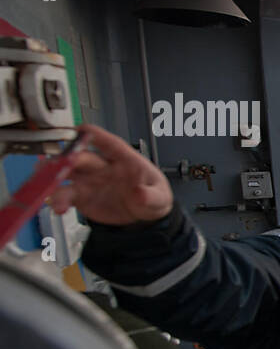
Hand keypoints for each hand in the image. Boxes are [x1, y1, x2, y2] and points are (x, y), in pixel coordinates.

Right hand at [48, 124, 172, 224]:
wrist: (144, 218)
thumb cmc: (152, 196)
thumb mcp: (159, 197)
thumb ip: (150, 196)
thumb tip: (140, 193)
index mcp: (123, 158)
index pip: (107, 142)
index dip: (93, 134)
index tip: (79, 131)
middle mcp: (101, 166)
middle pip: (80, 157)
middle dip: (68, 159)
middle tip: (61, 166)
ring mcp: (89, 180)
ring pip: (66, 175)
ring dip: (55, 179)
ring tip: (51, 189)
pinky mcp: (81, 196)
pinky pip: (64, 195)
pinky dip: (58, 200)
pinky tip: (58, 207)